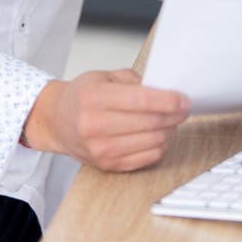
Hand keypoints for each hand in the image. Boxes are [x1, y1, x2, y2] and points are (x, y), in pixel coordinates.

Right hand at [23, 69, 189, 171]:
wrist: (58, 120)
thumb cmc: (83, 95)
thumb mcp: (104, 76)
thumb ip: (134, 80)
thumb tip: (165, 89)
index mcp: (95, 97)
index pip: (141, 101)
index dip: (168, 100)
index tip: (183, 99)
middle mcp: (95, 125)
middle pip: (150, 122)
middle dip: (173, 114)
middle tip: (182, 107)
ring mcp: (101, 149)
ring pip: (152, 141)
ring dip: (168, 130)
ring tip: (169, 119)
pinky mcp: (107, 165)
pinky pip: (146, 157)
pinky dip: (159, 145)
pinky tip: (158, 134)